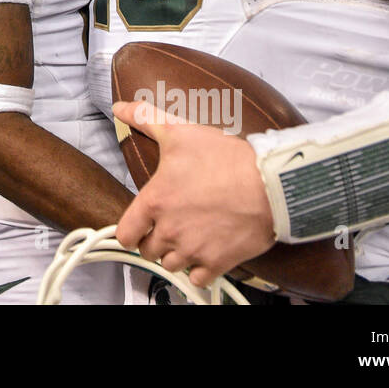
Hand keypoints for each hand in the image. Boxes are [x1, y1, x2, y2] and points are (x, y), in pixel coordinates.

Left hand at [110, 100, 275, 286]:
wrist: (268, 183)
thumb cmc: (225, 158)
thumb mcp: (179, 131)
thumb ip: (144, 118)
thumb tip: (120, 108)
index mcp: (155, 202)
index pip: (125, 234)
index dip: (130, 229)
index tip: (139, 225)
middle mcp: (170, 230)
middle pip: (147, 250)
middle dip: (154, 240)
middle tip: (168, 226)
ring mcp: (193, 250)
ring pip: (170, 266)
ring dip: (175, 255)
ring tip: (186, 237)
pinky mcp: (218, 262)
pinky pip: (197, 279)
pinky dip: (198, 270)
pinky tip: (205, 252)